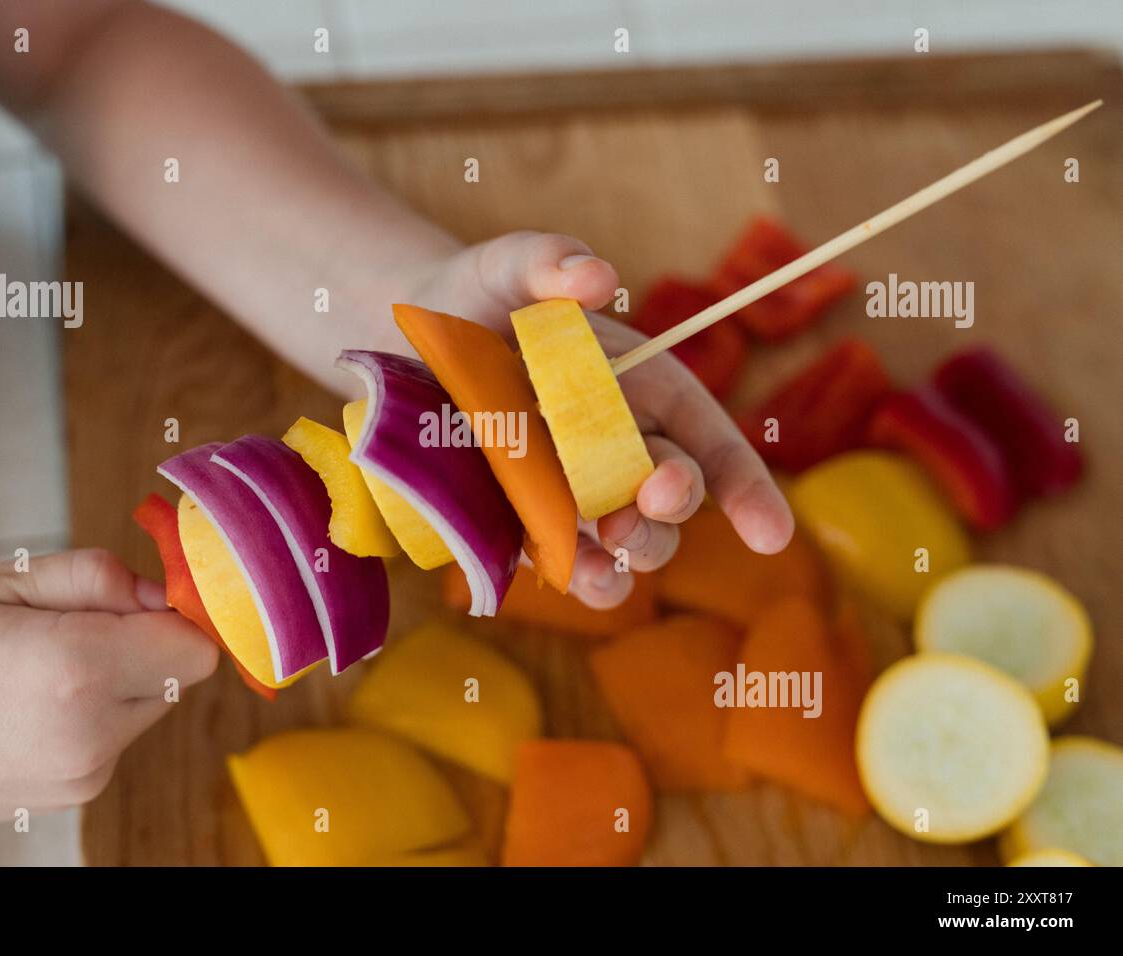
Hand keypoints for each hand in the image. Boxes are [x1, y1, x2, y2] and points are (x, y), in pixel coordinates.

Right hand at [0, 549, 217, 838]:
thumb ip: (95, 578)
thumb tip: (161, 592)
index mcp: (76, 672)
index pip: (197, 646)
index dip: (175, 612)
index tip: (134, 597)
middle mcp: (91, 735)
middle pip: (178, 674)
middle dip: (140, 641)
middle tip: (62, 625)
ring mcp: (82, 776)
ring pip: (149, 705)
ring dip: (116, 677)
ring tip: (32, 665)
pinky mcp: (72, 796)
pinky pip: (115, 736)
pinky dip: (92, 712)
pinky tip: (25, 701)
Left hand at [404, 231, 794, 607]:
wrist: (401, 344)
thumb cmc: (472, 298)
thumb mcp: (505, 266)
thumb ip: (548, 260)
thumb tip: (597, 277)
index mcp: (638, 388)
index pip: (708, 439)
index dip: (746, 487)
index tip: (771, 535)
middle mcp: (617, 447)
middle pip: (672, 496)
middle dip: (673, 505)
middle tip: (654, 494)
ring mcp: (573, 493)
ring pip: (629, 542)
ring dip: (634, 552)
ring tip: (614, 548)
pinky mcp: (524, 524)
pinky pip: (567, 564)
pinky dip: (581, 578)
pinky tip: (580, 577)